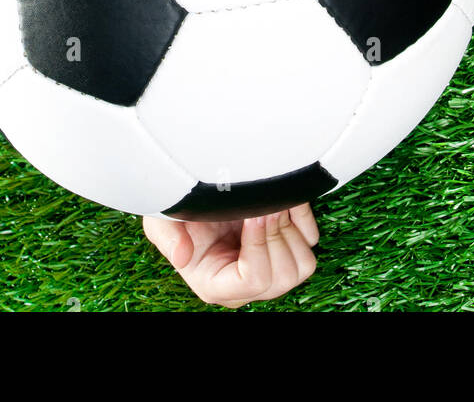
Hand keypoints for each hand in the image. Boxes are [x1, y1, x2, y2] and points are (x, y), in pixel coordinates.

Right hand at [142, 204, 318, 307]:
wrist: (198, 190)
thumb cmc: (180, 209)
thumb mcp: (162, 219)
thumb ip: (167, 238)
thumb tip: (182, 256)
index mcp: (216, 284)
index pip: (252, 281)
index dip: (257, 246)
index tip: (251, 214)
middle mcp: (246, 284)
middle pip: (281, 277)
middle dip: (275, 234)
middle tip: (263, 205)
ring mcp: (270, 268)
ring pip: (302, 266)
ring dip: (290, 229)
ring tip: (271, 205)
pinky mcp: (287, 249)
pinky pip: (311, 243)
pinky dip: (303, 220)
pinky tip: (284, 203)